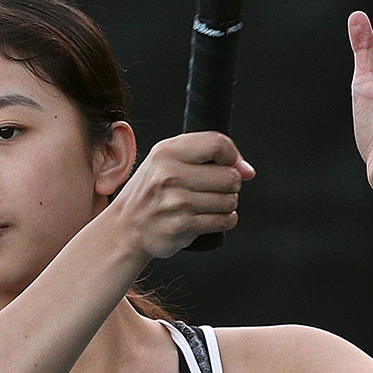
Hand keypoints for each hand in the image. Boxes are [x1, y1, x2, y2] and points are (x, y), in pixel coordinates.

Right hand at [108, 132, 255, 258]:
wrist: (126, 228)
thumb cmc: (152, 192)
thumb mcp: (166, 161)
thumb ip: (205, 156)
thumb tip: (247, 170)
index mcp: (166, 152)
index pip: (217, 144)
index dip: (232, 155)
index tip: (230, 165)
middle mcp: (169, 174)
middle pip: (230, 176)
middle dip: (230, 185)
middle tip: (214, 189)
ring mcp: (176, 202)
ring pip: (230, 200)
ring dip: (226, 204)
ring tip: (208, 204)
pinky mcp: (183, 226)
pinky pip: (224, 220)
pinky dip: (224, 220)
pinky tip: (209, 218)